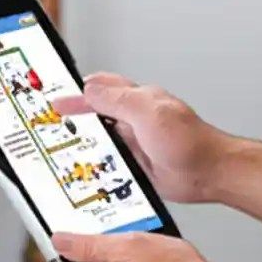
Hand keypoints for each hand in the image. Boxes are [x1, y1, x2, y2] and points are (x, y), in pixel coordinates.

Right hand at [53, 73, 230, 202]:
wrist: (208, 173)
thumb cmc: (189, 141)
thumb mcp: (148, 114)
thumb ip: (118, 100)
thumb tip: (90, 88)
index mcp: (137, 99)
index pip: (99, 88)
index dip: (76, 93)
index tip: (55, 99)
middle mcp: (134, 117)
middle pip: (97, 111)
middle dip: (75, 112)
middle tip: (53, 118)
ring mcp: (135, 140)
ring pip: (102, 136)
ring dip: (85, 138)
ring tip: (62, 143)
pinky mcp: (138, 162)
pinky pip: (111, 159)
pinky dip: (97, 160)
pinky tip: (88, 166)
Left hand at [53, 232, 253, 261]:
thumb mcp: (126, 245)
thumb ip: (89, 246)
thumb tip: (59, 240)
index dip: (74, 239)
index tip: (80, 223)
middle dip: (98, 243)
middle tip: (116, 228)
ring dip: (115, 249)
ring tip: (132, 234)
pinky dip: (126, 258)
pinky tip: (141, 248)